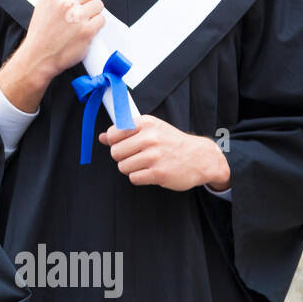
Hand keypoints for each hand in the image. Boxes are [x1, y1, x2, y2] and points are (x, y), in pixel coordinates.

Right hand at [0, 0, 103, 112]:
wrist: (39, 56)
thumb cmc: (41, 30)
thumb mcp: (44, 3)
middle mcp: (65, 2)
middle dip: (87, 0)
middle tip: (78, 11)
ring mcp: (77, 17)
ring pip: (98, 4)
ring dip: (92, 13)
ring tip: (80, 21)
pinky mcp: (87, 31)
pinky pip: (101, 19)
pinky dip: (95, 25)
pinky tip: (84, 30)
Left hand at [99, 115, 230, 191]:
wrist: (201, 157)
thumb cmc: (172, 142)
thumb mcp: (151, 130)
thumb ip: (125, 133)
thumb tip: (101, 137)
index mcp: (146, 123)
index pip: (113, 133)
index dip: (115, 142)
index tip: (125, 144)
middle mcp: (150, 137)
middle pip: (115, 152)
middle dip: (122, 157)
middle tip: (137, 156)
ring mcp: (155, 156)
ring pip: (122, 167)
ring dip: (131, 168)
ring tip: (145, 164)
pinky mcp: (159, 173)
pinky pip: (134, 178)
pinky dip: (139, 177)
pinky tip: (151, 172)